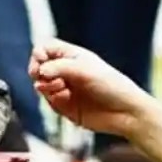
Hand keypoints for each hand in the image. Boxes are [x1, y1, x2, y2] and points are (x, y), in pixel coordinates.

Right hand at [28, 39, 157, 138]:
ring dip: (45, 87)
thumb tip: (39, 71)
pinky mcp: (65, 107)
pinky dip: (52, 101)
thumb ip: (60, 67)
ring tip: (60, 89)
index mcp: (73, 57)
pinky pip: (49, 102)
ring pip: (41, 85)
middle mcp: (67, 71)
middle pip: (39, 67)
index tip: (41, 63)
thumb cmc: (111, 85)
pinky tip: (64, 100)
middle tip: (41, 77)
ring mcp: (65, 89)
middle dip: (36, 71)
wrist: (125, 112)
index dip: (39, 54)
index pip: (46, 49)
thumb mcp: (85, 70)